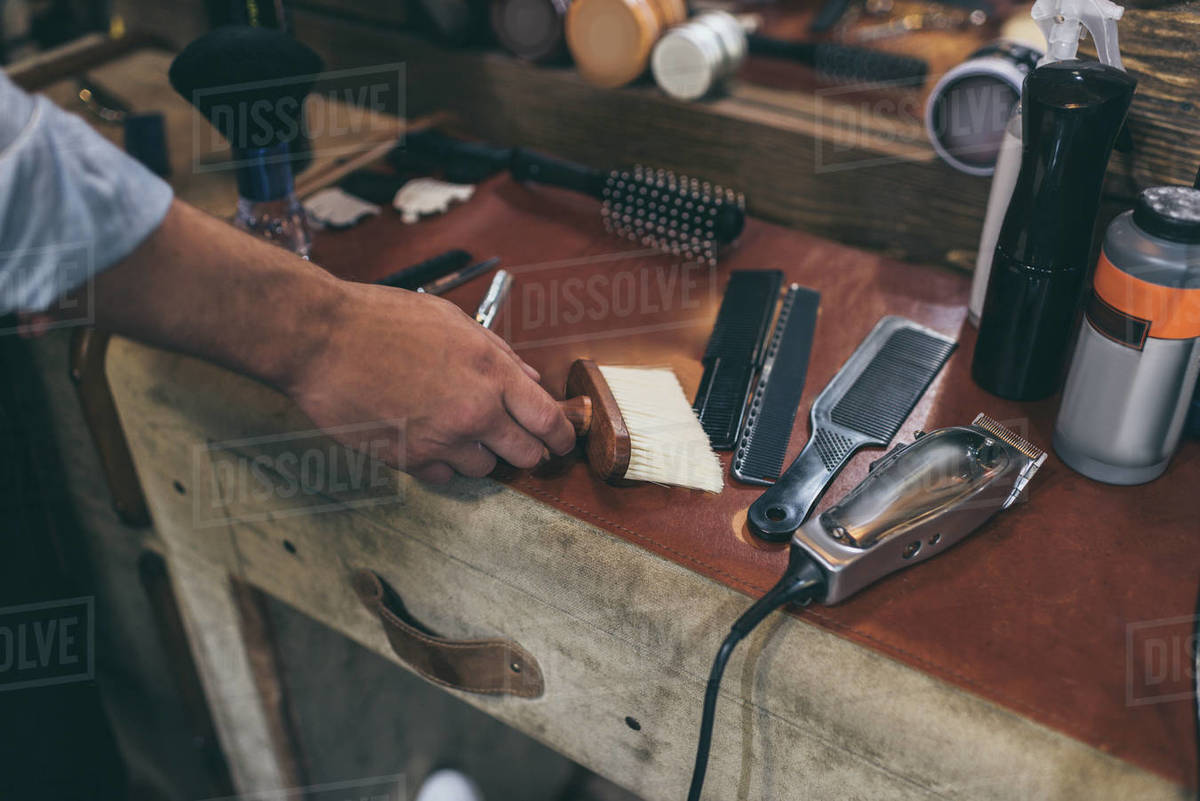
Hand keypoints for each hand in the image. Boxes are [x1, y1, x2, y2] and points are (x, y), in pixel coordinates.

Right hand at [283, 281, 575, 482]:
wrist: (321, 339)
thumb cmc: (383, 319)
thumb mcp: (452, 321)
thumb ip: (498, 352)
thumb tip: (530, 377)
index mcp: (491, 372)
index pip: (548, 420)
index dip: (561, 437)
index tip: (561, 442)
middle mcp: (474, 412)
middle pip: (525, 454)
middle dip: (527, 451)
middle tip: (517, 442)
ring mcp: (440, 440)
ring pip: (484, 469)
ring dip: (479, 454)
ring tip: (457, 430)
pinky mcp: (407, 459)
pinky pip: (442, 477)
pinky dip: (441, 465)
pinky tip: (427, 440)